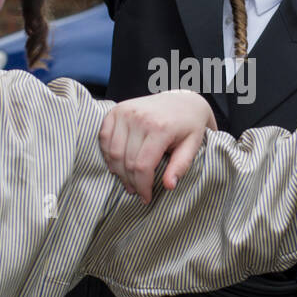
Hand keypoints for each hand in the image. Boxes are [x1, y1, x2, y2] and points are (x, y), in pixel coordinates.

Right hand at [99, 90, 217, 203]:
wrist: (183, 99)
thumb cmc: (189, 125)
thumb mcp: (192, 146)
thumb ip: (180, 166)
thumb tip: (168, 186)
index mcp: (160, 127)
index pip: (143, 166)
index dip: (143, 187)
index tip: (146, 198)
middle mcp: (140, 117)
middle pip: (126, 161)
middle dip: (131, 182)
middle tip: (137, 192)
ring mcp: (125, 112)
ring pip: (113, 152)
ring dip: (118, 171)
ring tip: (128, 180)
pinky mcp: (116, 110)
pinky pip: (104, 137)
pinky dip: (108, 154)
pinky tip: (118, 164)